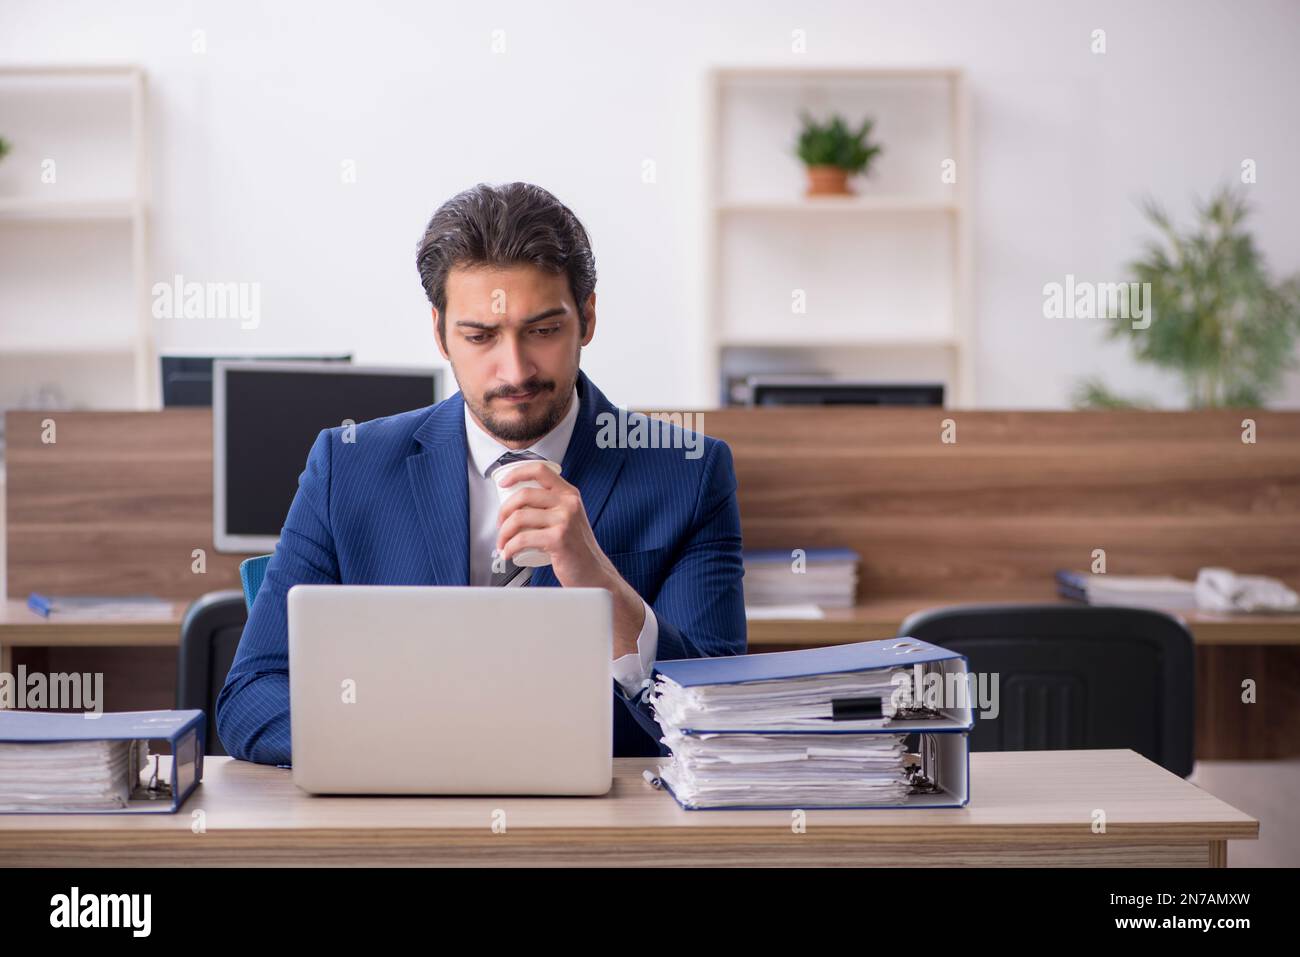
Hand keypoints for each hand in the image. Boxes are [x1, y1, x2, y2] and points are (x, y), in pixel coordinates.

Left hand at [495, 461, 644, 657]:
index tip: (502, 482)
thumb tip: (517, 501)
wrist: (594, 574)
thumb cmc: (577, 549)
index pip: (540, 470)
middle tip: (499, 525)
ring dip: (503, 533)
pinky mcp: (559, 538)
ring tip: (503, 544)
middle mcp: (569, 503)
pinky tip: (508, 554)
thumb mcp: (569, 518)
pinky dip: (509, 547)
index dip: (517, 472)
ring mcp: (565, 520)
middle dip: (503, 511)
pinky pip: (523, 538)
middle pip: (524, 494)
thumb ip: (552, 506)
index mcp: (569, 494)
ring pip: (519, 517)